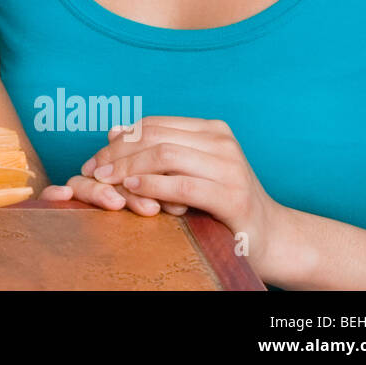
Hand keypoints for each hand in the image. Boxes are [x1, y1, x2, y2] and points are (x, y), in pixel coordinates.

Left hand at [45, 116, 298, 280]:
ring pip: (165, 156)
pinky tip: (133, 190)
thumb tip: (114, 130)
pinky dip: (153, 185)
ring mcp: (230, 166)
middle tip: (93, 172)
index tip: (94, 161)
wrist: (272, 238)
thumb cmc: (222, 206)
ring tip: (107, 182)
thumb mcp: (186, 173)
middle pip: (154, 138)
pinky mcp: (233, 195)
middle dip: (117, 154)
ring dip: (129, 169)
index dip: (118, 141)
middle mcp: (222, 141)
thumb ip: (156, 152)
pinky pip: (183, 184)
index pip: (152, 126)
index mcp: (211, 130)